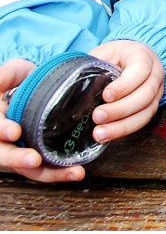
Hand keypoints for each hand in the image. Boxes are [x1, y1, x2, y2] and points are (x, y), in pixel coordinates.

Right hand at [0, 58, 88, 182]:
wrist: (38, 85)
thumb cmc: (22, 79)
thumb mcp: (11, 73)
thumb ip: (5, 76)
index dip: (1, 130)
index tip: (15, 131)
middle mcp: (4, 139)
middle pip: (4, 155)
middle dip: (18, 159)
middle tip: (34, 160)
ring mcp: (21, 149)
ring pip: (27, 168)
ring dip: (49, 173)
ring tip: (72, 172)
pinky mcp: (39, 154)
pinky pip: (46, 168)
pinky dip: (60, 172)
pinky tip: (77, 172)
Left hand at [88, 40, 163, 143]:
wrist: (134, 57)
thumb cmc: (117, 56)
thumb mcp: (105, 53)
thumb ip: (94, 65)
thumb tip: (72, 86)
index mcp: (144, 56)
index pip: (140, 70)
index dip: (124, 85)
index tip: (105, 96)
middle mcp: (155, 74)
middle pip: (145, 95)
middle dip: (120, 109)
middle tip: (97, 116)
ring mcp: (157, 92)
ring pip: (146, 111)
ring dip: (122, 125)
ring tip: (99, 133)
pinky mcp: (152, 106)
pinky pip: (143, 121)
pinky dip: (125, 130)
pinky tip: (108, 135)